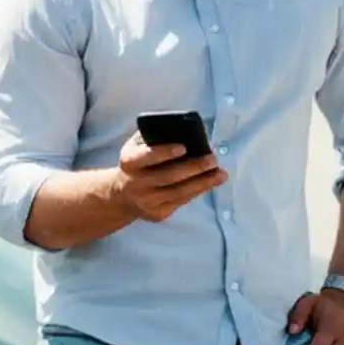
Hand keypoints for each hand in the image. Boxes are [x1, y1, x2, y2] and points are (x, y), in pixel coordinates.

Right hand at [110, 133, 227, 222]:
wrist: (123, 194)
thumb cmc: (138, 162)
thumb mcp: (137, 146)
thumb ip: (153, 136)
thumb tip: (181, 130)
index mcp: (129, 162)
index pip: (146, 157)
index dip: (164, 152)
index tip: (184, 147)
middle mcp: (135, 184)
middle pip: (167, 177)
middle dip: (192, 168)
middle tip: (212, 159)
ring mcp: (146, 201)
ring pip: (178, 192)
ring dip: (202, 183)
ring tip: (220, 173)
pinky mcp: (157, 214)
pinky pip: (181, 202)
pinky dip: (197, 191)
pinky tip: (210, 182)